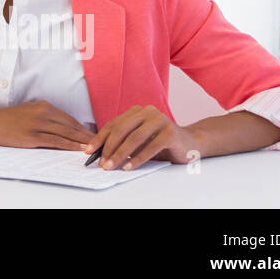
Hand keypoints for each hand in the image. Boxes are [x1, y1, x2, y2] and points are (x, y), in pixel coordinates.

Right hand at [0, 100, 94, 149]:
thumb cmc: (5, 119)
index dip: (83, 128)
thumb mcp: (27, 113)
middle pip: (71, 125)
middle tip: (102, 142)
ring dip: (82, 141)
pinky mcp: (32, 136)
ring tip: (95, 148)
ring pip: (66, 133)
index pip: (69, 118)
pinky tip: (78, 149)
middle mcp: (42, 112)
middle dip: (87, 135)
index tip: (94, 135)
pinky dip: (69, 145)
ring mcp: (37, 124)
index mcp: (43, 105)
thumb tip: (61, 129)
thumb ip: (44, 118)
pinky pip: (55, 141)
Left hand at [84, 104, 198, 169]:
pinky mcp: (170, 132)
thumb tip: (99, 153)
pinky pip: (150, 147)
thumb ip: (123, 141)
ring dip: (120, 154)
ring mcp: (160, 120)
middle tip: (100, 162)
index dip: (99, 138)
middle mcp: (148, 112)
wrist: (191, 143)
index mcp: (137, 111)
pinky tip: (129, 167)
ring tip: (111, 166)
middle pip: (121, 130)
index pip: (113, 124)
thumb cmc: (161, 142)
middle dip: (108, 147)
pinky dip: (138, 158)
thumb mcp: (139, 140)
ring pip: (134, 138)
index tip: (88, 151)